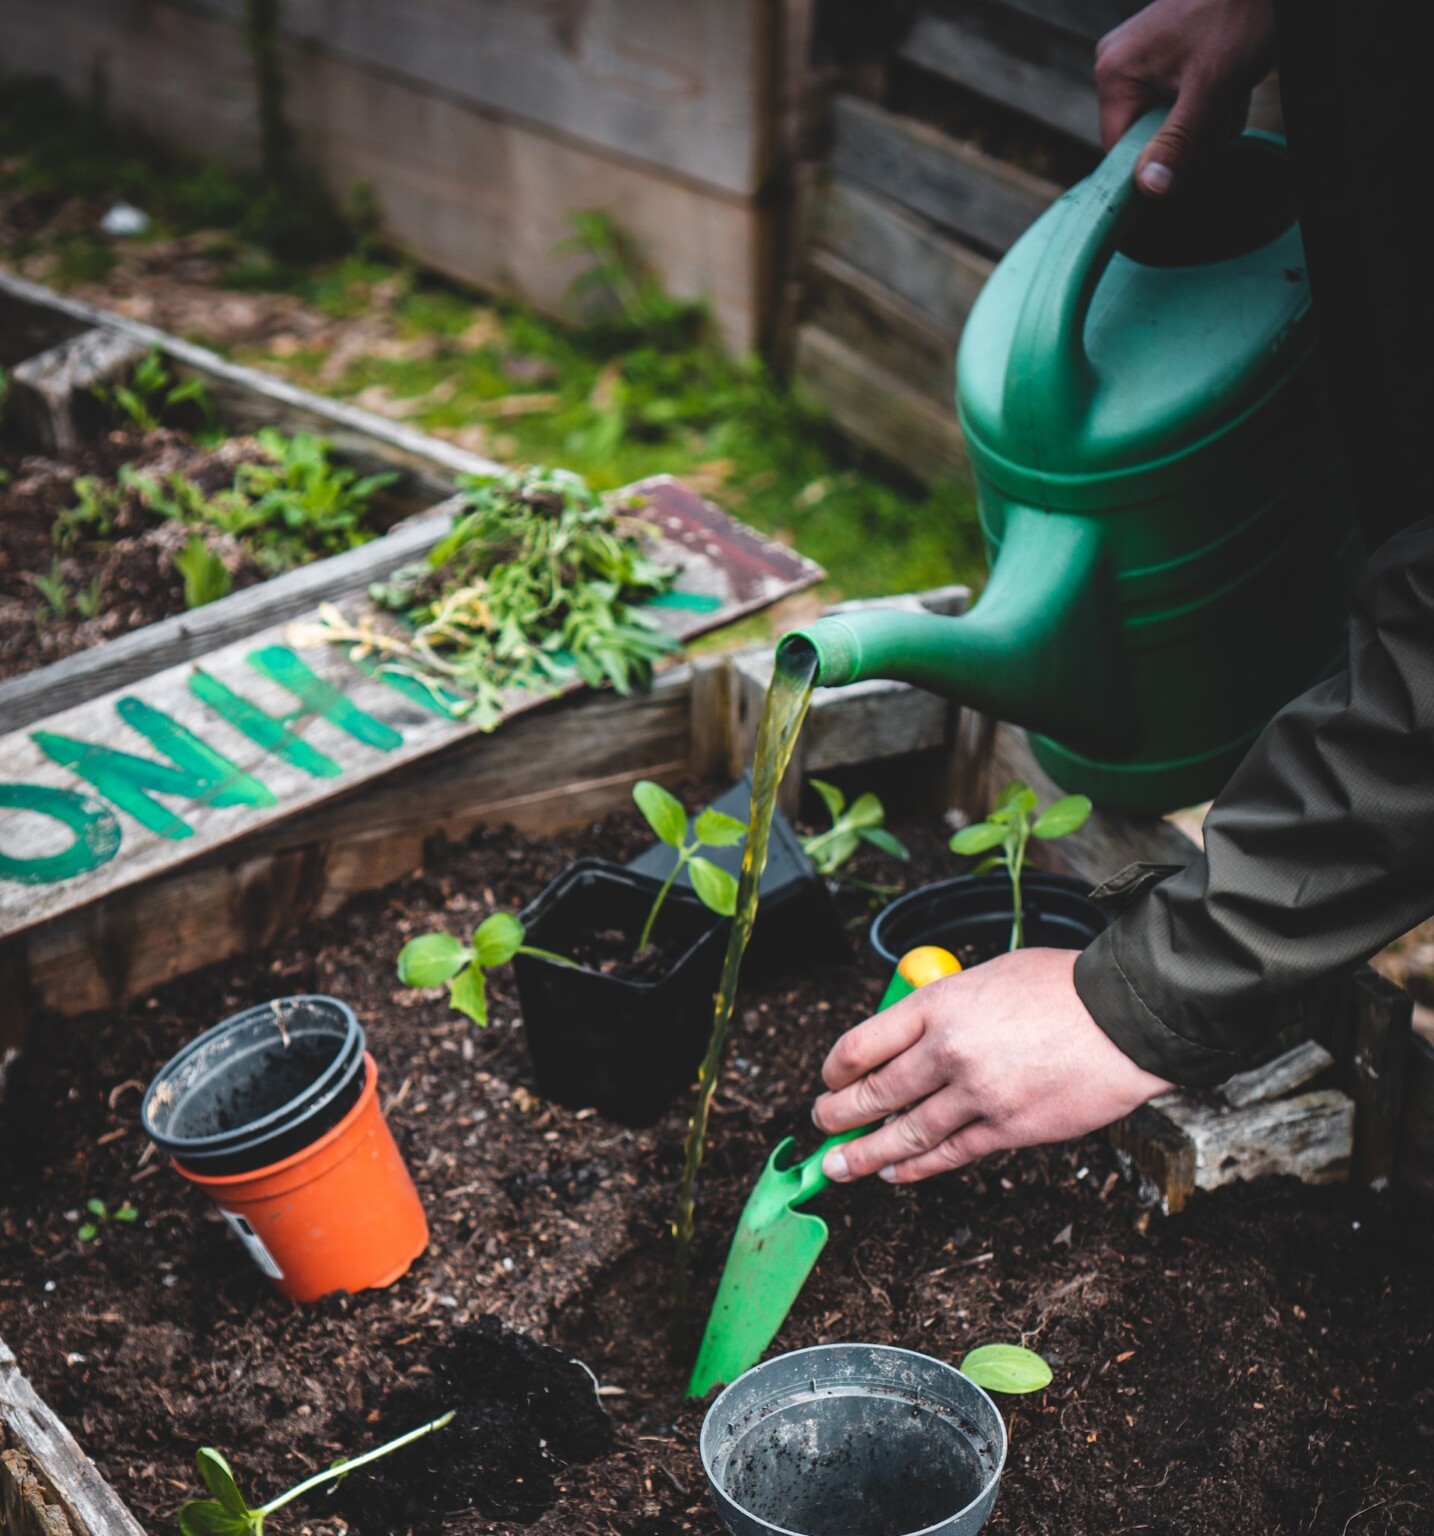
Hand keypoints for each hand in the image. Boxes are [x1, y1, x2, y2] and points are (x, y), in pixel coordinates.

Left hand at [812, 948, 1172, 1183]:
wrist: (1125, 1017)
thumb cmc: (1062, 988)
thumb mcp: (987, 976)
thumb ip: (945, 1006)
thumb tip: (912, 1035)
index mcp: (938, 1005)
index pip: (862, 1043)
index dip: (836, 1069)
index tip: (829, 1080)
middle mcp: (949, 1050)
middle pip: (875, 1093)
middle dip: (838, 1115)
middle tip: (821, 1125)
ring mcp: (977, 1094)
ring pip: (905, 1134)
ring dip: (865, 1154)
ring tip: (839, 1166)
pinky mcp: (1008, 1128)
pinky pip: (950, 1154)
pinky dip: (916, 1168)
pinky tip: (895, 1173)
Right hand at [1094, 0, 1276, 196]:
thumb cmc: (1236, 15)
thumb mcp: (1210, 87)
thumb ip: (1178, 139)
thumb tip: (1150, 188)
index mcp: (1115, 75)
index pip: (1120, 150)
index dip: (1156, 162)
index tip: (1192, 155)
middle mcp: (1118, 67)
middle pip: (1148, 138)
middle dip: (1192, 135)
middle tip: (1221, 106)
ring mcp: (1140, 61)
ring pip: (1169, 124)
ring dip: (1208, 120)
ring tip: (1230, 88)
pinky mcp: (1162, 58)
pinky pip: (1180, 103)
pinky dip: (1209, 101)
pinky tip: (1229, 82)